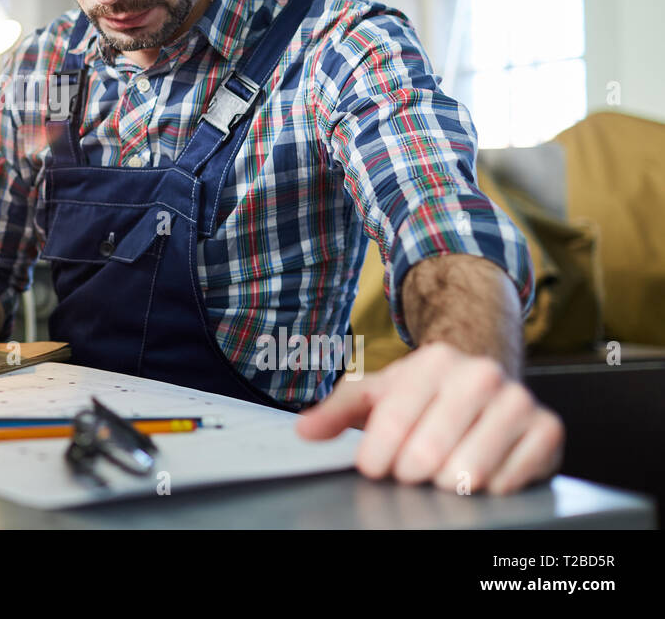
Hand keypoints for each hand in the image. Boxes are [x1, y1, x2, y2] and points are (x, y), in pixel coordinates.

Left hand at [295, 341, 563, 494]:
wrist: (484, 387)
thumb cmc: (424, 397)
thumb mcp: (378, 395)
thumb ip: (337, 411)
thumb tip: (304, 430)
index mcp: (435, 361)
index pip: (395, 420)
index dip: (378, 455)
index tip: (372, 467)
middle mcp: (481, 375)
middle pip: (430, 450)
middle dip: (410, 472)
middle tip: (407, 472)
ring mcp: (518, 401)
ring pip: (469, 470)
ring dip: (446, 484)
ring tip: (438, 474)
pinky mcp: (548, 430)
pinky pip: (510, 481)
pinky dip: (487, 489)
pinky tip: (477, 477)